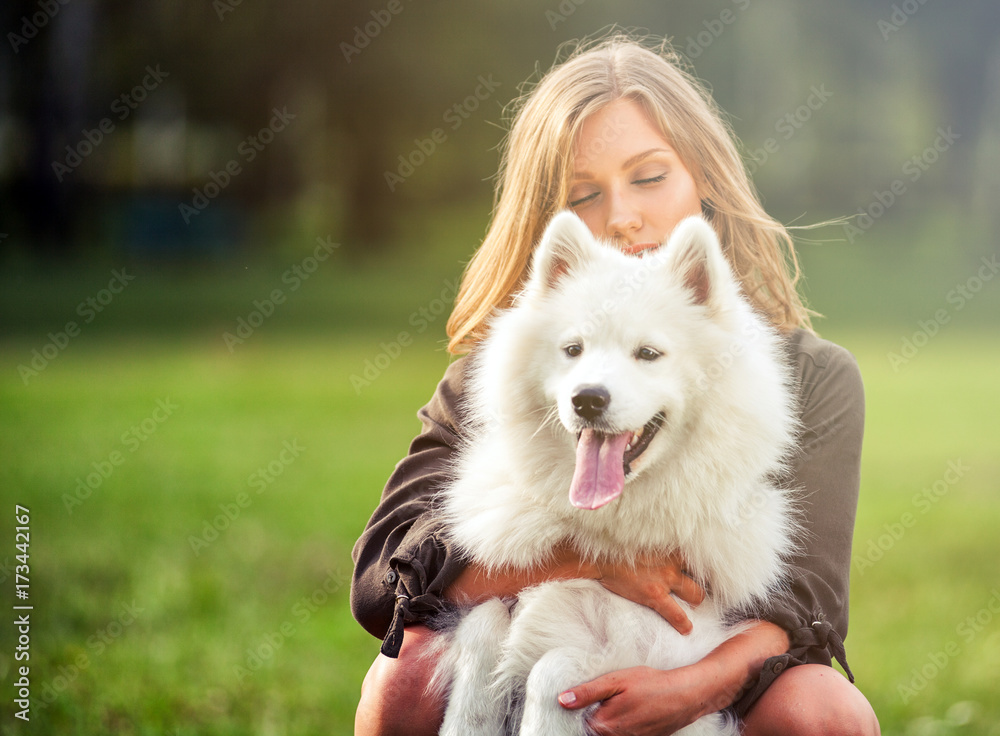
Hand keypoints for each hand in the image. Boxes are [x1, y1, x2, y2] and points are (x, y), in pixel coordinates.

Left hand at [557, 665, 710, 735]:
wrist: (686, 696)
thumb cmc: (651, 684)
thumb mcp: (616, 681)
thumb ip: (588, 692)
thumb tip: (562, 700)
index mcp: (604, 725)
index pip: (577, 724)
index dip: (576, 711)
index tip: (580, 700)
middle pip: (592, 730)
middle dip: (592, 716)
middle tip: (603, 698)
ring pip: (608, 733)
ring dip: (607, 720)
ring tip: (620, 702)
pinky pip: (623, 734)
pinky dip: (621, 725)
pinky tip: (629, 710)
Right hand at [595, 552, 705, 633]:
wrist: (601, 559)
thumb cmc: (620, 548)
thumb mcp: (645, 541)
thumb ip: (661, 546)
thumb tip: (663, 544)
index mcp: (671, 547)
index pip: (699, 556)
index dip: (704, 565)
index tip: (705, 570)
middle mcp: (673, 562)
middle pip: (703, 576)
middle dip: (703, 583)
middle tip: (700, 588)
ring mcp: (665, 579)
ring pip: (696, 594)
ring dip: (696, 600)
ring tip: (693, 605)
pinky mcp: (655, 595)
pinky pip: (677, 614)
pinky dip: (684, 624)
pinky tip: (686, 629)